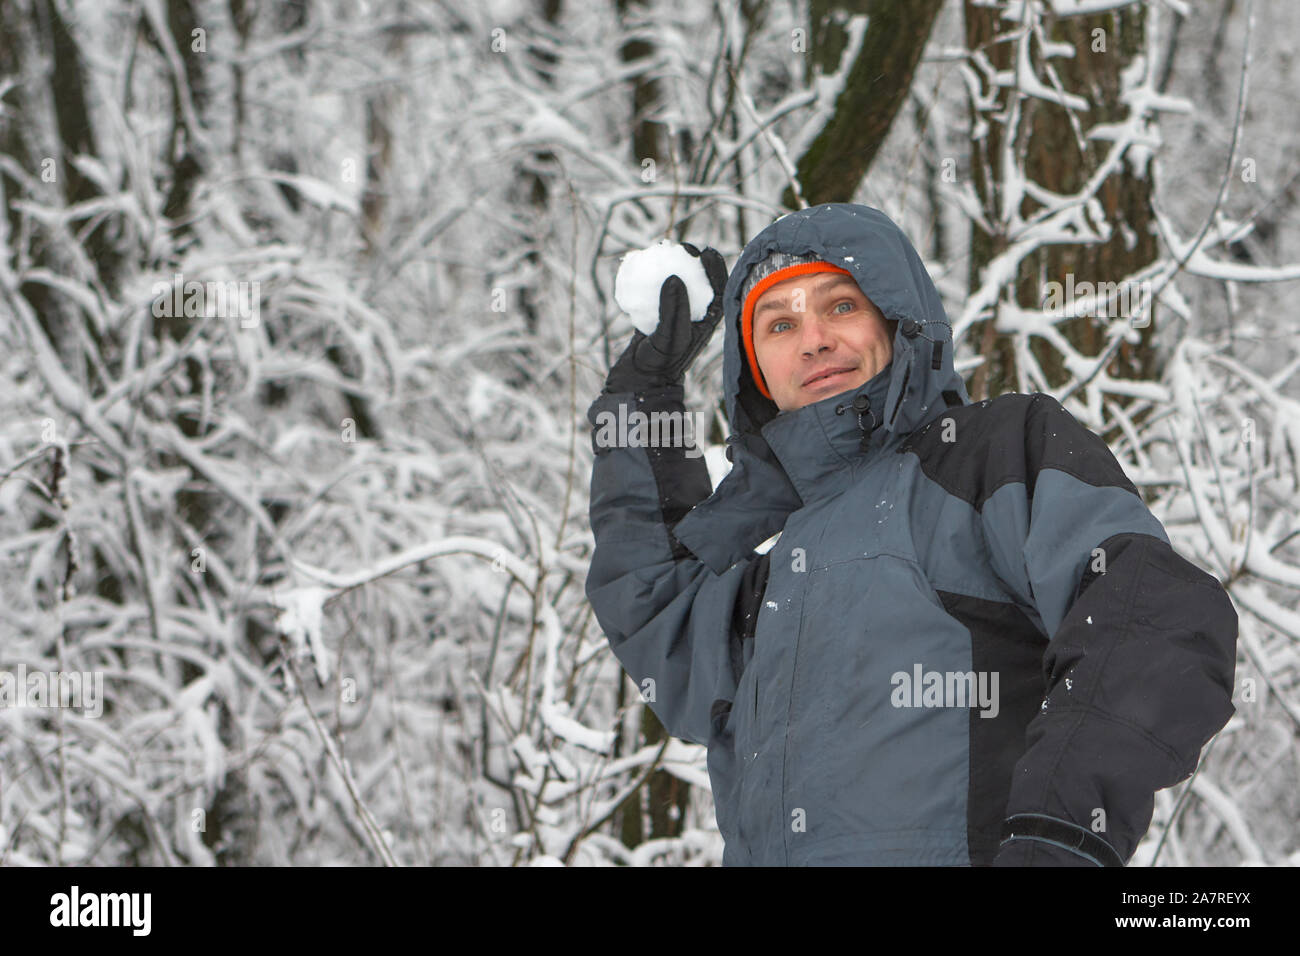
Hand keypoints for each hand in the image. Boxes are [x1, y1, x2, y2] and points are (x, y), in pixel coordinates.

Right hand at [603, 243, 727, 393]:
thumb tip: (676, 276)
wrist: (639, 379)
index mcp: (706, 320)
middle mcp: (693, 315)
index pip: (718, 288)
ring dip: (673, 267)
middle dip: (693, 262)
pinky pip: (658, 292)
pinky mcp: (657, 316)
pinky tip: (645, 269)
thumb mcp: (670, 335)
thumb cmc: (660, 362)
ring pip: (679, 285)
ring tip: (664, 252)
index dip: (715, 267)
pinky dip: (653, 279)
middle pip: (699, 282)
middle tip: (683, 246)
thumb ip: (674, 307)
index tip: (705, 251)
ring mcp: (675, 315)